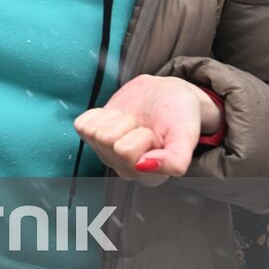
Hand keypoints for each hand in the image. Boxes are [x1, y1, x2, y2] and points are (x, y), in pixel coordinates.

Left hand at [74, 76, 222, 182]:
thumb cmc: (179, 114)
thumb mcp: (186, 133)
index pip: (125, 152)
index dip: (141, 135)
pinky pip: (82, 125)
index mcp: (149, 175)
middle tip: (142, 125)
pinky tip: (117, 118)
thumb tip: (143, 167)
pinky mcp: (93, 139)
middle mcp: (125, 169)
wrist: (167, 94)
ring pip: (94, 132)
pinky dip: (99, 114)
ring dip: (115, 118)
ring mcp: (107, 155)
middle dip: (126, 124)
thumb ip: (175, 158)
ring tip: (132, 121)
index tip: (155, 135)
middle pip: (106, 140)